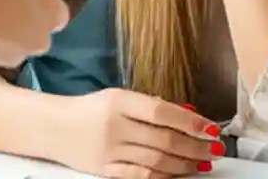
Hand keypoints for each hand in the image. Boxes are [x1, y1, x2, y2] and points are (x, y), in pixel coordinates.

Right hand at [57, 89, 221, 177]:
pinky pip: (140, 177)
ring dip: (185, 164)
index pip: (162, 113)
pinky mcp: (105, 170)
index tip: (211, 128)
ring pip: (157, 162)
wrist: (52, 127)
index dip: (192, 122)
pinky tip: (178, 175)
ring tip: (202, 163)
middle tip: (215, 149)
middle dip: (195, 147)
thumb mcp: (117, 98)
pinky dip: (163, 177)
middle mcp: (115, 126)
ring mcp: (110, 151)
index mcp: (119, 101)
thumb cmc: (89, 110)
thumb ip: (150, 106)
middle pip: (164, 140)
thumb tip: (188, 114)